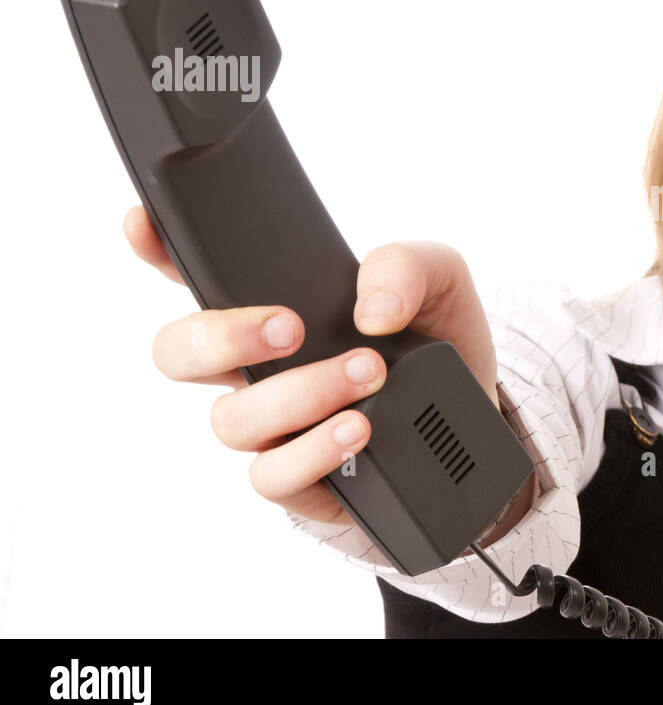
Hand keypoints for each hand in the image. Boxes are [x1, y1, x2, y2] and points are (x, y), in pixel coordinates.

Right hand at [122, 206, 502, 532]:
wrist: (475, 416)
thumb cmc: (437, 338)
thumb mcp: (439, 280)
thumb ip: (405, 267)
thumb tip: (371, 310)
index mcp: (274, 304)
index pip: (195, 274)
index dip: (157, 248)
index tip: (144, 224)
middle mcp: (257, 366)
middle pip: (180, 354)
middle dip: (221, 336)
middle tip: (289, 326)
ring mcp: (273, 425)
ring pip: (232, 419)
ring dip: (301, 392)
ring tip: (368, 372)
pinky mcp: (300, 479)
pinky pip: (271, 476)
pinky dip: (314, 450)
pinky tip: (357, 428)